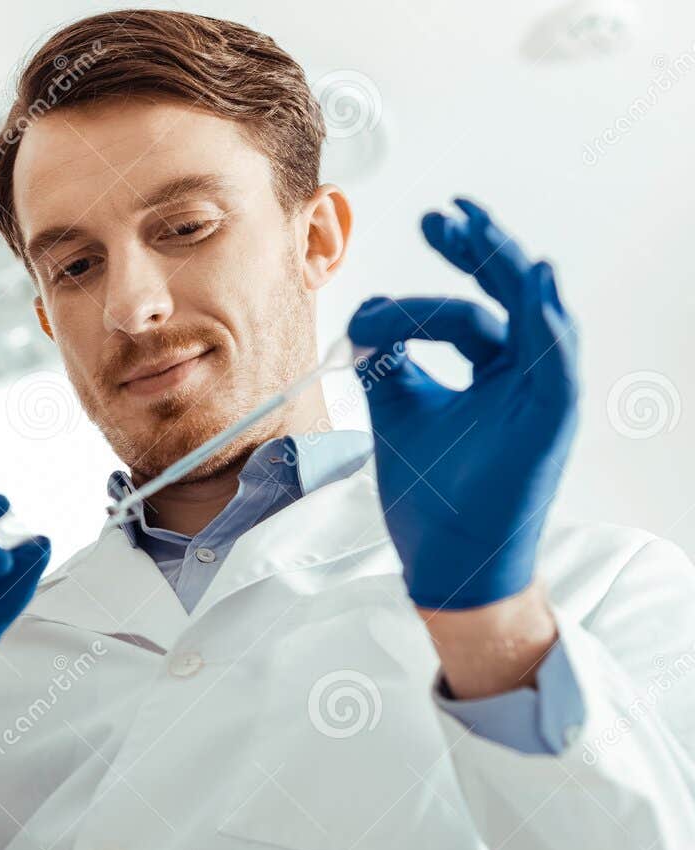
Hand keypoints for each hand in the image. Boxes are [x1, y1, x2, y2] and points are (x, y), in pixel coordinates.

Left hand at [347, 197, 579, 609]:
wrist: (446, 559)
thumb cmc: (431, 493)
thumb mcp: (397, 407)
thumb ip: (389, 357)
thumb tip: (369, 313)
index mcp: (492, 369)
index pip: (470, 306)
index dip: (440, 275)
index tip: (402, 259)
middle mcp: (523, 374)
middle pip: (509, 295)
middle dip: (476, 249)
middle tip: (441, 216)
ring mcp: (542, 394)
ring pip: (531, 313)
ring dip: (503, 267)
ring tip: (473, 231)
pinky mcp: (552, 418)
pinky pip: (556, 358)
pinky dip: (546, 318)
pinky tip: (533, 280)